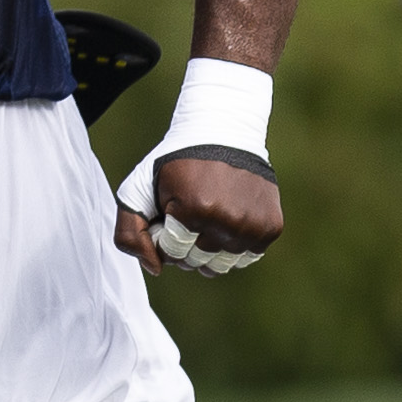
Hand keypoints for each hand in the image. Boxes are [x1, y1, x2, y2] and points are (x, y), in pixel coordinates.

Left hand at [114, 154, 283, 276]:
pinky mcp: (271, 227)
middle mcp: (227, 221)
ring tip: (207, 219)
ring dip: (209, 249)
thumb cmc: (178, 163)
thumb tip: (155, 269)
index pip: (172, 253)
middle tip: (189, 212)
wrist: (226, 131)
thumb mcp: (138, 187)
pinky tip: (228, 218)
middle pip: (196, 262)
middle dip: (185, 244)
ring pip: (221, 265)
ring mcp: (252, 226)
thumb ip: (130, 232)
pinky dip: (233, 245)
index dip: (166, 234)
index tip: (170, 210)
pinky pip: (245, 258)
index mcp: (194, 210)